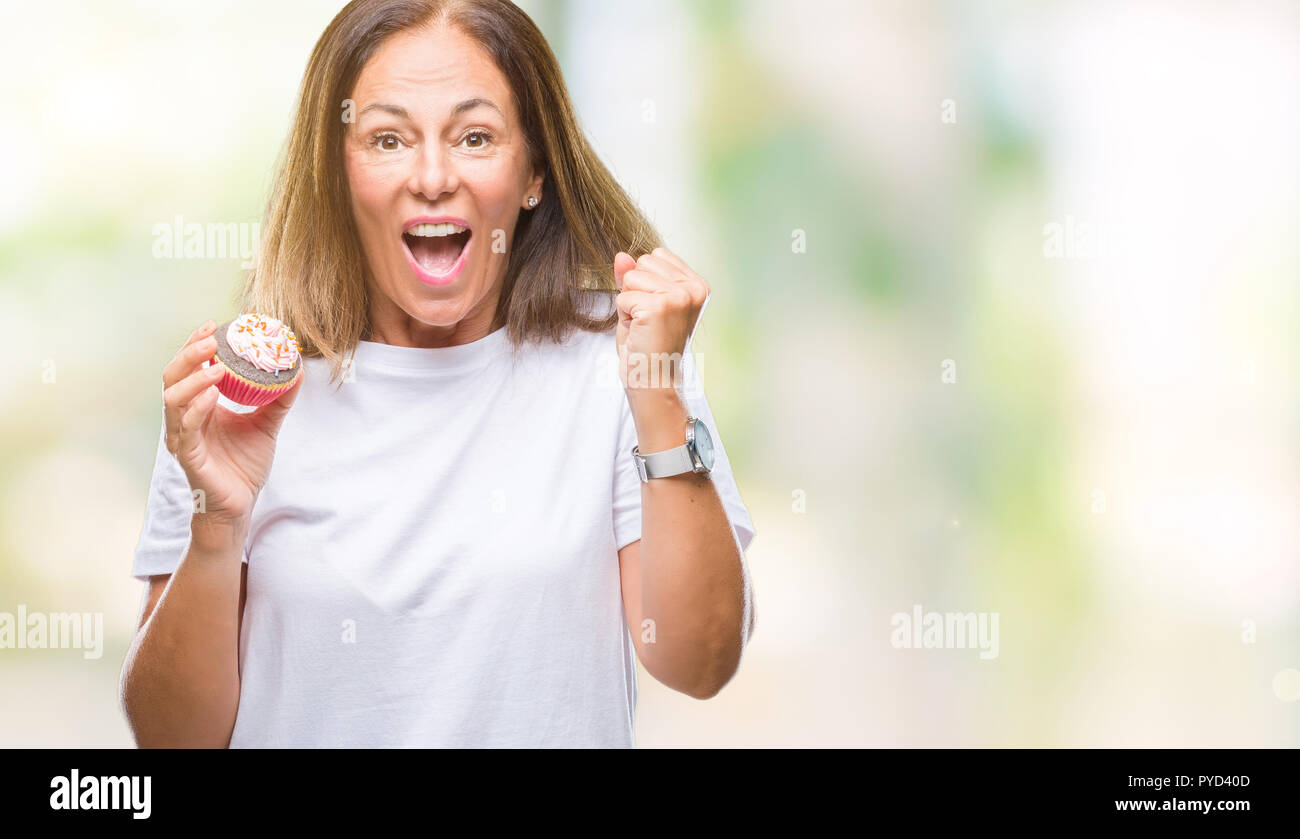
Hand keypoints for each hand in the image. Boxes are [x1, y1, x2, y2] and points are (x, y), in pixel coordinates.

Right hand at [162, 319, 303, 528]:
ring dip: (193, 379)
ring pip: (173, 400)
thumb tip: (297, 368)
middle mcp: (185, 419)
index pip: (188, 369)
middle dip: (188, 355)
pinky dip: (197, 409)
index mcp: (199, 407)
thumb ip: (279, 398)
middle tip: (210, 339)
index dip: (195, 344)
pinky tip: (212, 396)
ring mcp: (183, 437)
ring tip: (216, 366)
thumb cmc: (244, 466)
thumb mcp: (267, 424)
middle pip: (173, 378)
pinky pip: (186, 429)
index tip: (212, 324)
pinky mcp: (188, 457)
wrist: (240, 505)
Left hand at [613, 246, 709, 391]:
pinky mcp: (659, 307)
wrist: (653, 380)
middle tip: (648, 321)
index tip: (656, 311)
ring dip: (629, 303)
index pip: (656, 256)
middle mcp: (693, 289)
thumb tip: (621, 255)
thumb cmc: (649, 347)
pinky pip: (622, 297)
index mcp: (697, 285)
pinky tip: (640, 332)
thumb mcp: (641, 303)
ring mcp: (678, 297)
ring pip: (631, 277)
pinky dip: (624, 316)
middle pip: (642, 263)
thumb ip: (634, 276)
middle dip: (635, 290)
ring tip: (644, 326)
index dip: (645, 283)